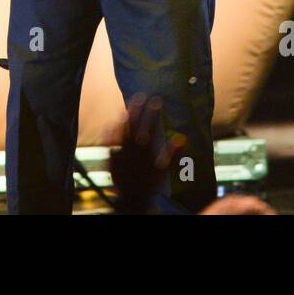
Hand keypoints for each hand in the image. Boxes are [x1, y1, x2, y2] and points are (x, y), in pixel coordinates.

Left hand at [108, 92, 185, 213]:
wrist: (132, 198)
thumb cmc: (150, 183)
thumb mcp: (164, 170)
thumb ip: (173, 153)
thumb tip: (183, 138)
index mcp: (146, 151)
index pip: (151, 126)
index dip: (153, 112)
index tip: (157, 100)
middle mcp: (132, 150)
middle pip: (133, 124)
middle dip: (137, 109)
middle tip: (140, 96)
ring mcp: (120, 152)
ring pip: (121, 130)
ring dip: (124, 117)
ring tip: (128, 107)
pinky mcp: (110, 157)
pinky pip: (110, 140)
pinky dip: (112, 131)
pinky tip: (113, 123)